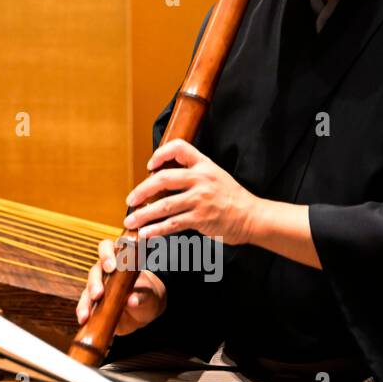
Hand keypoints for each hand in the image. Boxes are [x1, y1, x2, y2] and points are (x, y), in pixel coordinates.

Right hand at [77, 238, 165, 333]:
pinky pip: (85, 305)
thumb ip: (142, 296)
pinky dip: (83, 312)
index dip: (106, 254)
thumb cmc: (147, 295)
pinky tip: (83, 320)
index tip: (110, 267)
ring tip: (87, 313)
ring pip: (87, 289)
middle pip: (95, 270)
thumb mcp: (149, 294)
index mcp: (119, 260)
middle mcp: (105, 271)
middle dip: (95, 282)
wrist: (142, 312)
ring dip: (86, 300)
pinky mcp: (93, 302)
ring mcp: (97, 286)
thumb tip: (132, 301)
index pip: (108, 248)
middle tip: (98, 293)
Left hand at [123, 139, 260, 244]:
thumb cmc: (230, 197)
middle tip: (130, 199)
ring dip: (143, 214)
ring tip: (130, 220)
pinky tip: (145, 234)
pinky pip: (173, 224)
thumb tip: (159, 179)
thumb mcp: (215, 175)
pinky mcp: (201, 219)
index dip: (161, 153)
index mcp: (204, 165)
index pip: (180, 147)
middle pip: (164, 179)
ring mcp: (201, 199)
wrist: (253, 217)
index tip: (150, 165)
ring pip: (164, 205)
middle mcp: (201, 179)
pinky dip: (156, 230)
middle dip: (142, 190)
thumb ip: (192, 173)